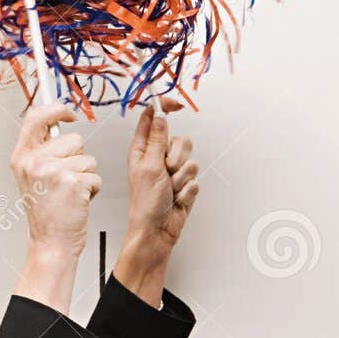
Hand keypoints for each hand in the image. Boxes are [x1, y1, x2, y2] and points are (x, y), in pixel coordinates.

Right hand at [10, 103, 101, 261]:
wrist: (51, 244)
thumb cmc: (47, 214)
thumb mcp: (32, 178)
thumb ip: (41, 151)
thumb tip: (58, 125)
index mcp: (22, 157)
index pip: (36, 117)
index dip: (56, 110)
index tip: (69, 114)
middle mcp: (35, 162)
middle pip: (73, 139)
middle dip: (78, 158)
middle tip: (65, 182)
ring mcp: (53, 171)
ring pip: (87, 159)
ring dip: (86, 176)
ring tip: (71, 194)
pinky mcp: (73, 182)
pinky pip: (95, 175)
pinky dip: (93, 190)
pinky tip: (79, 202)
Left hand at [115, 97, 200, 307]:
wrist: (157, 233)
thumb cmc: (145, 205)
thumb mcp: (149, 167)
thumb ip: (158, 139)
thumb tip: (160, 115)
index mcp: (142, 150)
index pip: (153, 119)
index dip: (163, 109)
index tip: (174, 104)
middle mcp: (157, 158)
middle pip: (179, 138)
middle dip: (177, 155)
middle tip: (167, 169)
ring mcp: (172, 172)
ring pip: (190, 158)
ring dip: (182, 176)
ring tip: (170, 189)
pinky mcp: (185, 185)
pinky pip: (196, 178)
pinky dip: (187, 190)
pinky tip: (176, 199)